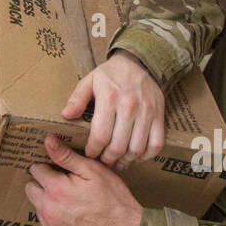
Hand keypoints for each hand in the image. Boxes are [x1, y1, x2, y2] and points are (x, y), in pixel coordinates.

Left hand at [25, 135, 142, 225]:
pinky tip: (76, 222)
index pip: (35, 170)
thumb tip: (48, 141)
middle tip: (64, 187)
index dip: (48, 167)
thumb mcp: (94, 172)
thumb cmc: (115, 202)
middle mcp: (48, 211)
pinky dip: (57, 224)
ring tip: (73, 205)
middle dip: (44, 186)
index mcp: (55, 189)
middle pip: (31, 190)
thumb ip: (67, 156)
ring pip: (39, 210)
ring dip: (50, 205)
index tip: (57, 170)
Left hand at [60, 52, 163, 168]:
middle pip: (118, 146)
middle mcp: (129, 106)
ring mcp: (147, 112)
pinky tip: (137, 156)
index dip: (93, 150)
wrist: (140, 62)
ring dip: (126, 161)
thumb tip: (66, 115)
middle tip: (103, 161)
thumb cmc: (111, 74)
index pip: (100, 135)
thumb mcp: (89, 80)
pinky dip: (147, 156)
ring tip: (118, 163)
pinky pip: (156, 144)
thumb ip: (77, 98)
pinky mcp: (159, 116)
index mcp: (109, 98)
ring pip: (137, 148)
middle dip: (108, 159)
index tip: (89, 154)